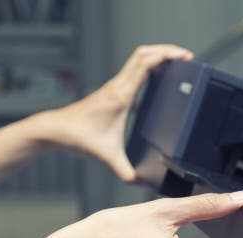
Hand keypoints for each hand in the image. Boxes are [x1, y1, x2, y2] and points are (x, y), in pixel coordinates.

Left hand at [43, 44, 193, 182]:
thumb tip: (140, 183)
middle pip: (145, 54)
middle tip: (187, 56)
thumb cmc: (78, 137)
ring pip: (139, 58)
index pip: (145, 64)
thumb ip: (125, 171)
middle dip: (167, 50)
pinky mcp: (113, 90)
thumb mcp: (106, 156)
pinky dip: (149, 65)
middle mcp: (118, 85)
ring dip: (158, 54)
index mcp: (121, 95)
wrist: (56, 129)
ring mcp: (115, 85)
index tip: (185, 57)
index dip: (166, 55)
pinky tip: (158, 74)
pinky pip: (134, 69)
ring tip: (177, 61)